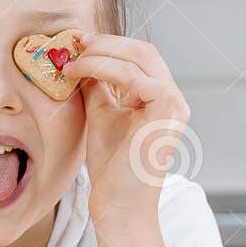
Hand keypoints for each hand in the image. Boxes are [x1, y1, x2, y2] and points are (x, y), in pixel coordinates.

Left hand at [63, 35, 190, 227]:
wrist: (118, 204)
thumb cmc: (112, 168)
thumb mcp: (101, 115)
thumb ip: (98, 87)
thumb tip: (83, 59)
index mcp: (160, 98)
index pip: (139, 57)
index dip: (109, 45)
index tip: (77, 44)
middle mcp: (172, 98)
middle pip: (143, 50)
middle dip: (106, 42)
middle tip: (75, 43)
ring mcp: (174, 103)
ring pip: (139, 57)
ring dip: (100, 53)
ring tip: (71, 62)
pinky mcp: (167, 109)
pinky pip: (133, 75)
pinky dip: (103, 68)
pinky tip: (79, 74)